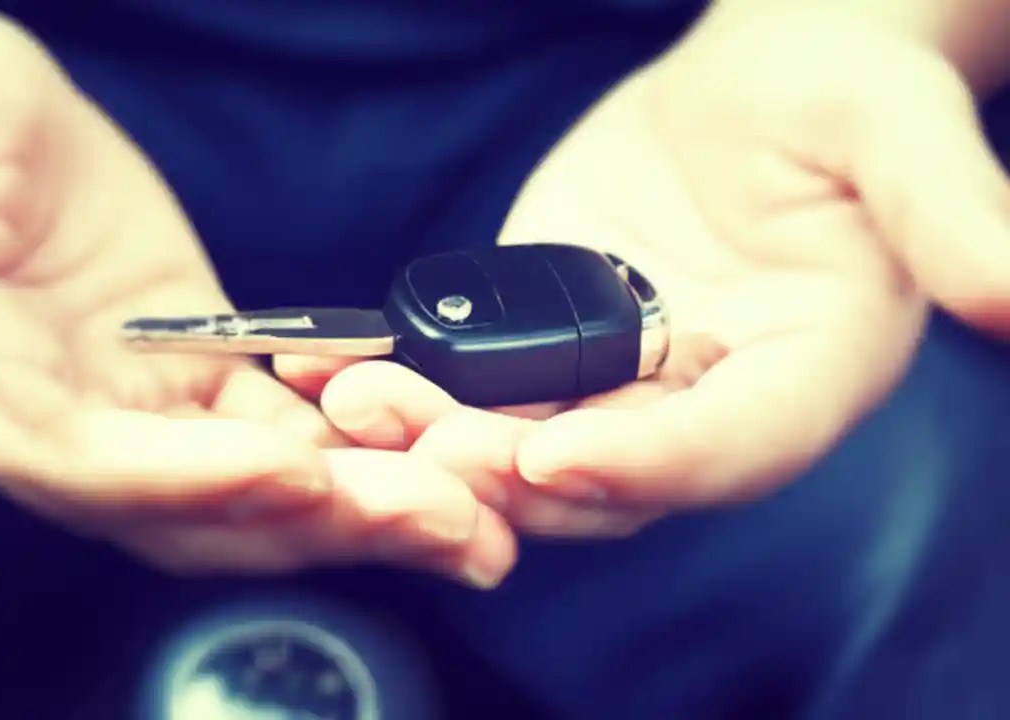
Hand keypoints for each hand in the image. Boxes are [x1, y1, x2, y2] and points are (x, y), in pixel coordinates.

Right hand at [0, 7, 513, 586]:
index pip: (70, 462)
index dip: (179, 478)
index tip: (293, 467)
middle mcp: (48, 426)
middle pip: (180, 510)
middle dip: (310, 522)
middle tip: (438, 520)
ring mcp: (126, 413)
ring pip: (243, 492)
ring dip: (354, 512)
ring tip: (468, 520)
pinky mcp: (188, 382)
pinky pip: (276, 434)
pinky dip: (353, 456)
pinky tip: (434, 463)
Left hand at [279, 8, 1009, 534]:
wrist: (767, 85)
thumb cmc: (846, 99)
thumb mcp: (900, 136)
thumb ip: (953, 216)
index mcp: (806, 376)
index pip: (730, 447)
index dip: (646, 462)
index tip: (552, 453)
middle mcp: (708, 403)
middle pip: (608, 471)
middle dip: (509, 469)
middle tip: (417, 444)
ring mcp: (621, 381)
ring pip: (524, 443)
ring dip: (435, 439)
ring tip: (352, 400)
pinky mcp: (551, 341)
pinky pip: (478, 384)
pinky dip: (411, 386)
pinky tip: (334, 368)